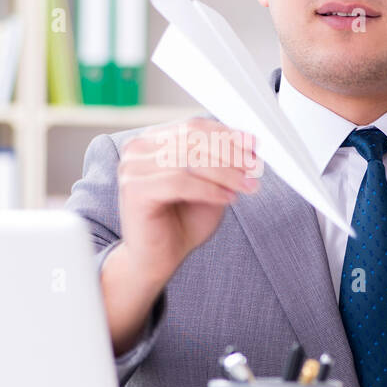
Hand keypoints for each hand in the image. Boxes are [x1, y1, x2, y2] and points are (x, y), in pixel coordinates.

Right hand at [115, 117, 260, 283]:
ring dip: (224, 173)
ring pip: (188, 160)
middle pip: (192, 139)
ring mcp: (132, 168)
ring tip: (246, 186)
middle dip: (229, 153)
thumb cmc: (180, 223)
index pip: (194, 126)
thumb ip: (222, 164)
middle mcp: (138, 150)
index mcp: (152, 142)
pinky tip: (228, 199)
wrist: (157, 260)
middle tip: (253, 168)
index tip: (253, 144)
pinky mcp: (134, 189)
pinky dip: (209, 190)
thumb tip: (249, 144)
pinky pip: (180, 182)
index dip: (227, 134)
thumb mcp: (210, 186)